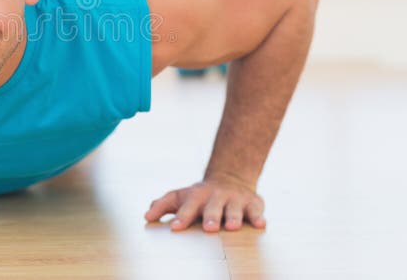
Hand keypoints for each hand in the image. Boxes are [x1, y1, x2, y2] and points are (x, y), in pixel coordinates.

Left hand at [143, 177, 265, 231]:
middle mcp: (215, 196)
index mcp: (196, 196)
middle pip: (212, 207)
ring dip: (233, 217)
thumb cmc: (199, 196)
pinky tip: (260, 225)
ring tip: (232, 227)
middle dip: (211, 217)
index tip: (174, 228)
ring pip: (234, 209)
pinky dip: (258, 217)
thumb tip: (146, 216)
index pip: (187, 206)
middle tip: (208, 229)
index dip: (181, 217)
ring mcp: (234, 199)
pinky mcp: (252, 203)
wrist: (229, 177)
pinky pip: (256, 211)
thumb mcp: (180, 197)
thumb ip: (163, 205)